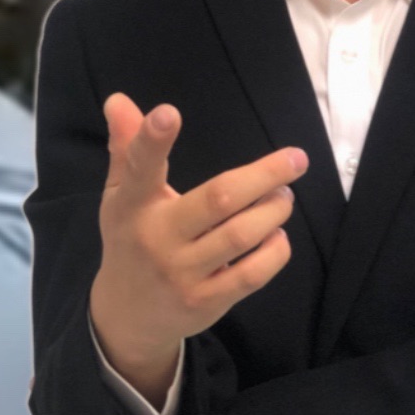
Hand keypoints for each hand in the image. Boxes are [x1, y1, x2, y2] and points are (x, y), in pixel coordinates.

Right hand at [89, 95, 304, 392]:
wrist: (126, 314)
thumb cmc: (131, 240)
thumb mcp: (121, 197)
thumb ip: (128, 149)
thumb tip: (119, 100)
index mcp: (131, 205)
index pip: (140, 168)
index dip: (152, 140)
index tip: (168, 112)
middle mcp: (156, 238)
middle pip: (218, 200)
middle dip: (264, 176)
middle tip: (295, 160)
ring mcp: (181, 272)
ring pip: (241, 235)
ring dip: (273, 211)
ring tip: (283, 197)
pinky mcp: (206, 300)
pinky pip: (252, 273)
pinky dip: (274, 250)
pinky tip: (276, 236)